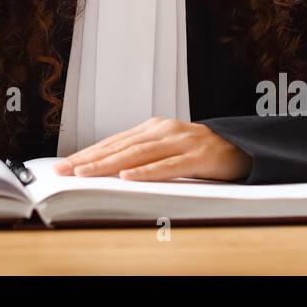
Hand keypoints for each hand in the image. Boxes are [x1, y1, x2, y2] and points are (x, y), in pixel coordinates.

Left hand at [52, 117, 250, 181]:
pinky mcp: (196, 157)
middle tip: (64, 170)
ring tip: (86, 173)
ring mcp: (179, 142)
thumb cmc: (199, 151)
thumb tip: (109, 170)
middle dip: (89, 159)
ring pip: (137, 155)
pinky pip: (167, 166)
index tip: (64, 165)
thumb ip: (142, 155)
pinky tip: (128, 177)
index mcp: (152, 128)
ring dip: (109, 165)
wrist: (242, 146)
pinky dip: (146, 172)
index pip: (113, 142)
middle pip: (120, 147)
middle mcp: (162, 131)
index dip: (88, 153)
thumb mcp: (167, 148)